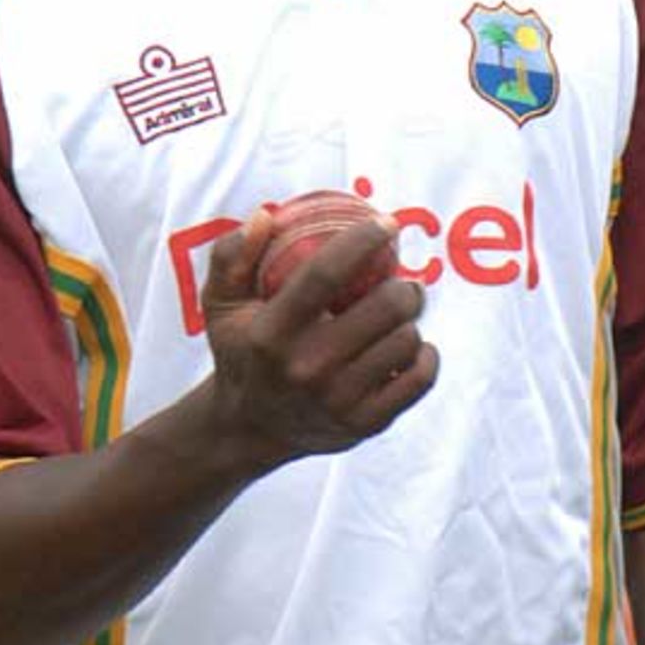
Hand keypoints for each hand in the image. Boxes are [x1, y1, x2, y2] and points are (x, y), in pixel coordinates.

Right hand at [200, 207, 438, 473]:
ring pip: (406, 341)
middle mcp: (306, 368)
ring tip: (399, 315)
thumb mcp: (220, 305)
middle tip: (402, 280)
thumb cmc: (241, 351)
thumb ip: (231, 256)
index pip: (326, 274)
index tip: (386, 224)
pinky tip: (413, 346)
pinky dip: (425, 357)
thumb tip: (266, 216)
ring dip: (411, 321)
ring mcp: (338, 401)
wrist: (248, 429)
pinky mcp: (365, 425)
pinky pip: (418, 380)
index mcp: (271, 334)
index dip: (363, 241)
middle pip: (384, 307)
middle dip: (405, 284)